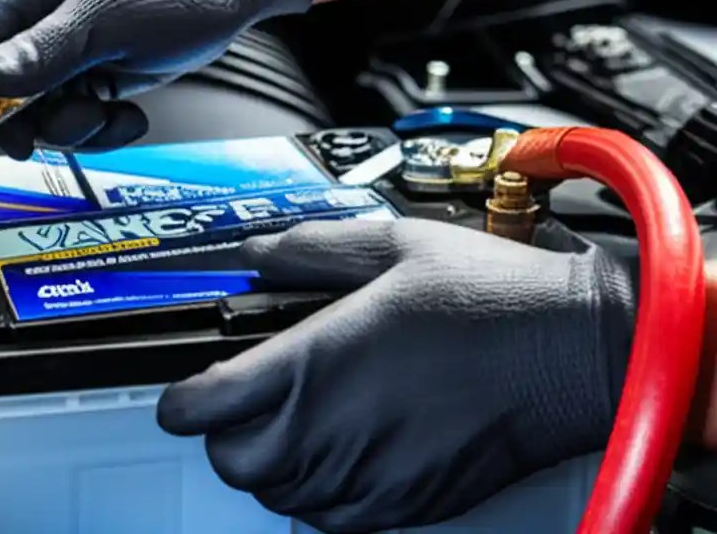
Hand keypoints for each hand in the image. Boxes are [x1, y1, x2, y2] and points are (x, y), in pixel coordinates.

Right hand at [0, 0, 312, 157]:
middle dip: (30, 123)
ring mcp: (63, 50)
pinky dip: (101, 129)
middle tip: (67, 123)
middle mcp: (34, 20)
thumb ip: (44, 52)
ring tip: (110, 110)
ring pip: (37, 117)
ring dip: (73, 129)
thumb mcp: (106, 16)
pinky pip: (75, 120)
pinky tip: (128, 114)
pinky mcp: (91, 73)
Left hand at [157, 218, 635, 532]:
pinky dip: (317, 492)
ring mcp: (368, 475)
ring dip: (271, 462)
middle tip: (244, 401)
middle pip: (231, 462)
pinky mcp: (404, 503)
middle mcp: (331, 430)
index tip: (188, 390)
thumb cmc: (490, 299)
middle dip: (224, 434)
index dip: (182, 399)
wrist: (572, 351)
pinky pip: (330, 518)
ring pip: (277, 495)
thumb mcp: (390, 246)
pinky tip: (340, 452)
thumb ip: (309, 251)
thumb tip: (259, 254)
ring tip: (297, 421)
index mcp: (313, 365)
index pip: (202, 407)